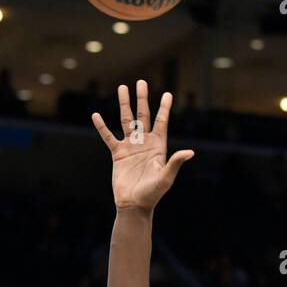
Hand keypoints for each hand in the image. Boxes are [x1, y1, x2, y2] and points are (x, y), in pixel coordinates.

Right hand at [92, 80, 193, 211]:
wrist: (134, 205)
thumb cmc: (153, 194)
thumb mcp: (166, 178)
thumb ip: (175, 163)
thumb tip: (190, 152)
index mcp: (158, 146)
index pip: (161, 122)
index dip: (164, 108)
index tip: (167, 94)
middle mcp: (144, 143)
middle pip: (143, 115)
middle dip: (142, 99)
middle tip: (141, 82)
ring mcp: (130, 147)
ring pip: (126, 120)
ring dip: (124, 104)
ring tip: (122, 87)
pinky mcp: (118, 154)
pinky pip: (108, 137)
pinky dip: (102, 126)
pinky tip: (96, 115)